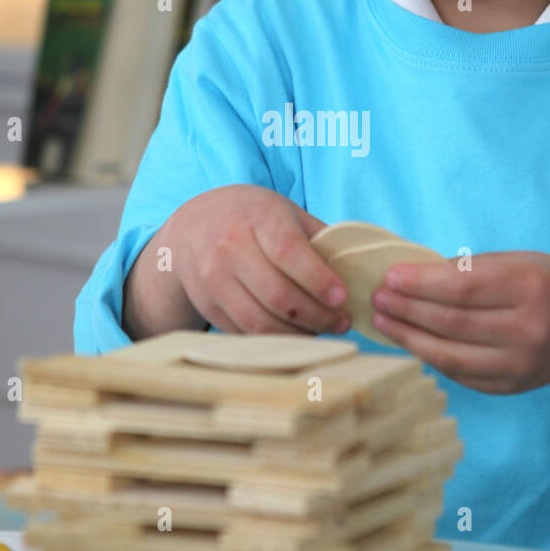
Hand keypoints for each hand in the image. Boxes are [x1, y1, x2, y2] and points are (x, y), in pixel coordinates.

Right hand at [167, 185, 350, 335]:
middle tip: (341, 321)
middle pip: (277, 295)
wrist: (193, 225)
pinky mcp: (207, 305)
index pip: (289, 254)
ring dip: (298, 334)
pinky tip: (296, 334)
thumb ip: (318, 239)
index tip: (342, 298)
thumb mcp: (285, 212)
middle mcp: (229, 248)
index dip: (318, 280)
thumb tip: (356, 271)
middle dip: (316, 316)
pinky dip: (275, 339)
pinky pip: (244, 332)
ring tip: (323, 330)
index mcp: (256, 219)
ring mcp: (213, 280)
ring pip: (260, 322)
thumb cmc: (252, 217)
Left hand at [370, 250, 549, 393]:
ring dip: (408, 338)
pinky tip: (409, 341)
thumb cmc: (548, 285)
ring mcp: (520, 365)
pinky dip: (429, 357)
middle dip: (406, 310)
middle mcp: (529, 330)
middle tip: (376, 298)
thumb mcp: (520, 261)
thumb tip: (413, 275)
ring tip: (382, 321)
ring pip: (449, 355)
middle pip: (451, 323)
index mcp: (532, 288)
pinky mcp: (509, 388)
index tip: (389, 277)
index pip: (463, 288)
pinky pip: (458, 374)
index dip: (420, 284)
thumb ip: (472, 268)